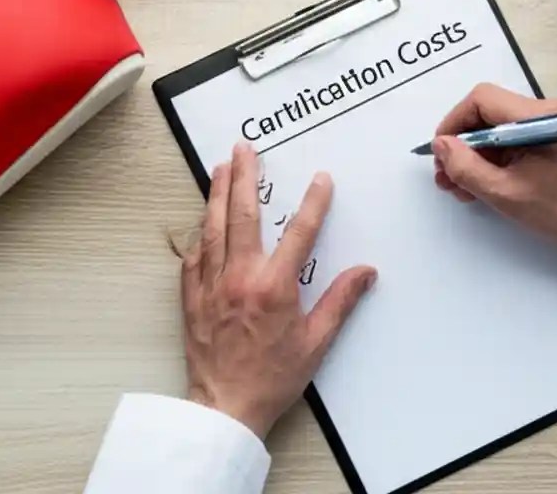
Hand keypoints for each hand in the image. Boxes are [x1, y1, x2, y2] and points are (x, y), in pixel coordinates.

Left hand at [182, 142, 377, 438]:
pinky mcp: (192, 297)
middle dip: (245, 177)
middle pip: (243, 215)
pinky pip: (194, 256)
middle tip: (246, 151)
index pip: (299, 233)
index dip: (313, 203)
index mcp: (274, 288)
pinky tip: (202, 218)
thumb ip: (340, 301)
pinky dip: (199, 232)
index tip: (321, 180)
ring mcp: (212, 285)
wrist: (225, 407)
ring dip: (218, 193)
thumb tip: (364, 273)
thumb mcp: (316, 343)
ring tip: (221, 167)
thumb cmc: (270, 379)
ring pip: (213, 227)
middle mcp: (239, 278)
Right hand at [431, 84, 556, 273]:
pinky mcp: (551, 141)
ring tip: (458, 186)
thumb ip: (466, 166)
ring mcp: (551, 126)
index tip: (440, 151)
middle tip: (445, 174)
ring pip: (497, 130)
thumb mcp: (504, 192)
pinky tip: (480, 184)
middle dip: (462, 144)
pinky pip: (512, 141)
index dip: (454, 122)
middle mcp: (547, 112)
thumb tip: (440, 145)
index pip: (482, 100)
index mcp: (540, 116)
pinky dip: (493, 160)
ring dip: (474, 156)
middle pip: (488, 114)